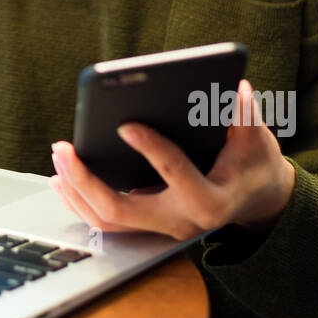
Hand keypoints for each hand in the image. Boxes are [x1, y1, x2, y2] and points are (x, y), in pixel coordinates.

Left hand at [50, 80, 295, 240]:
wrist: (257, 201)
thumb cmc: (255, 165)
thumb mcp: (258, 142)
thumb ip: (246, 117)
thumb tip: (234, 89)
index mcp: (210, 201)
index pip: (175, 174)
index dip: (151, 149)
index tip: (125, 124)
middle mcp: (181, 221)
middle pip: (121, 210)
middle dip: (86, 180)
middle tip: (64, 148)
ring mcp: (162, 229)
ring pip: (107, 221)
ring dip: (76, 191)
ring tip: (58, 159)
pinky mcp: (149, 226)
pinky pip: (107, 221)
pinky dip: (81, 201)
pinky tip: (63, 179)